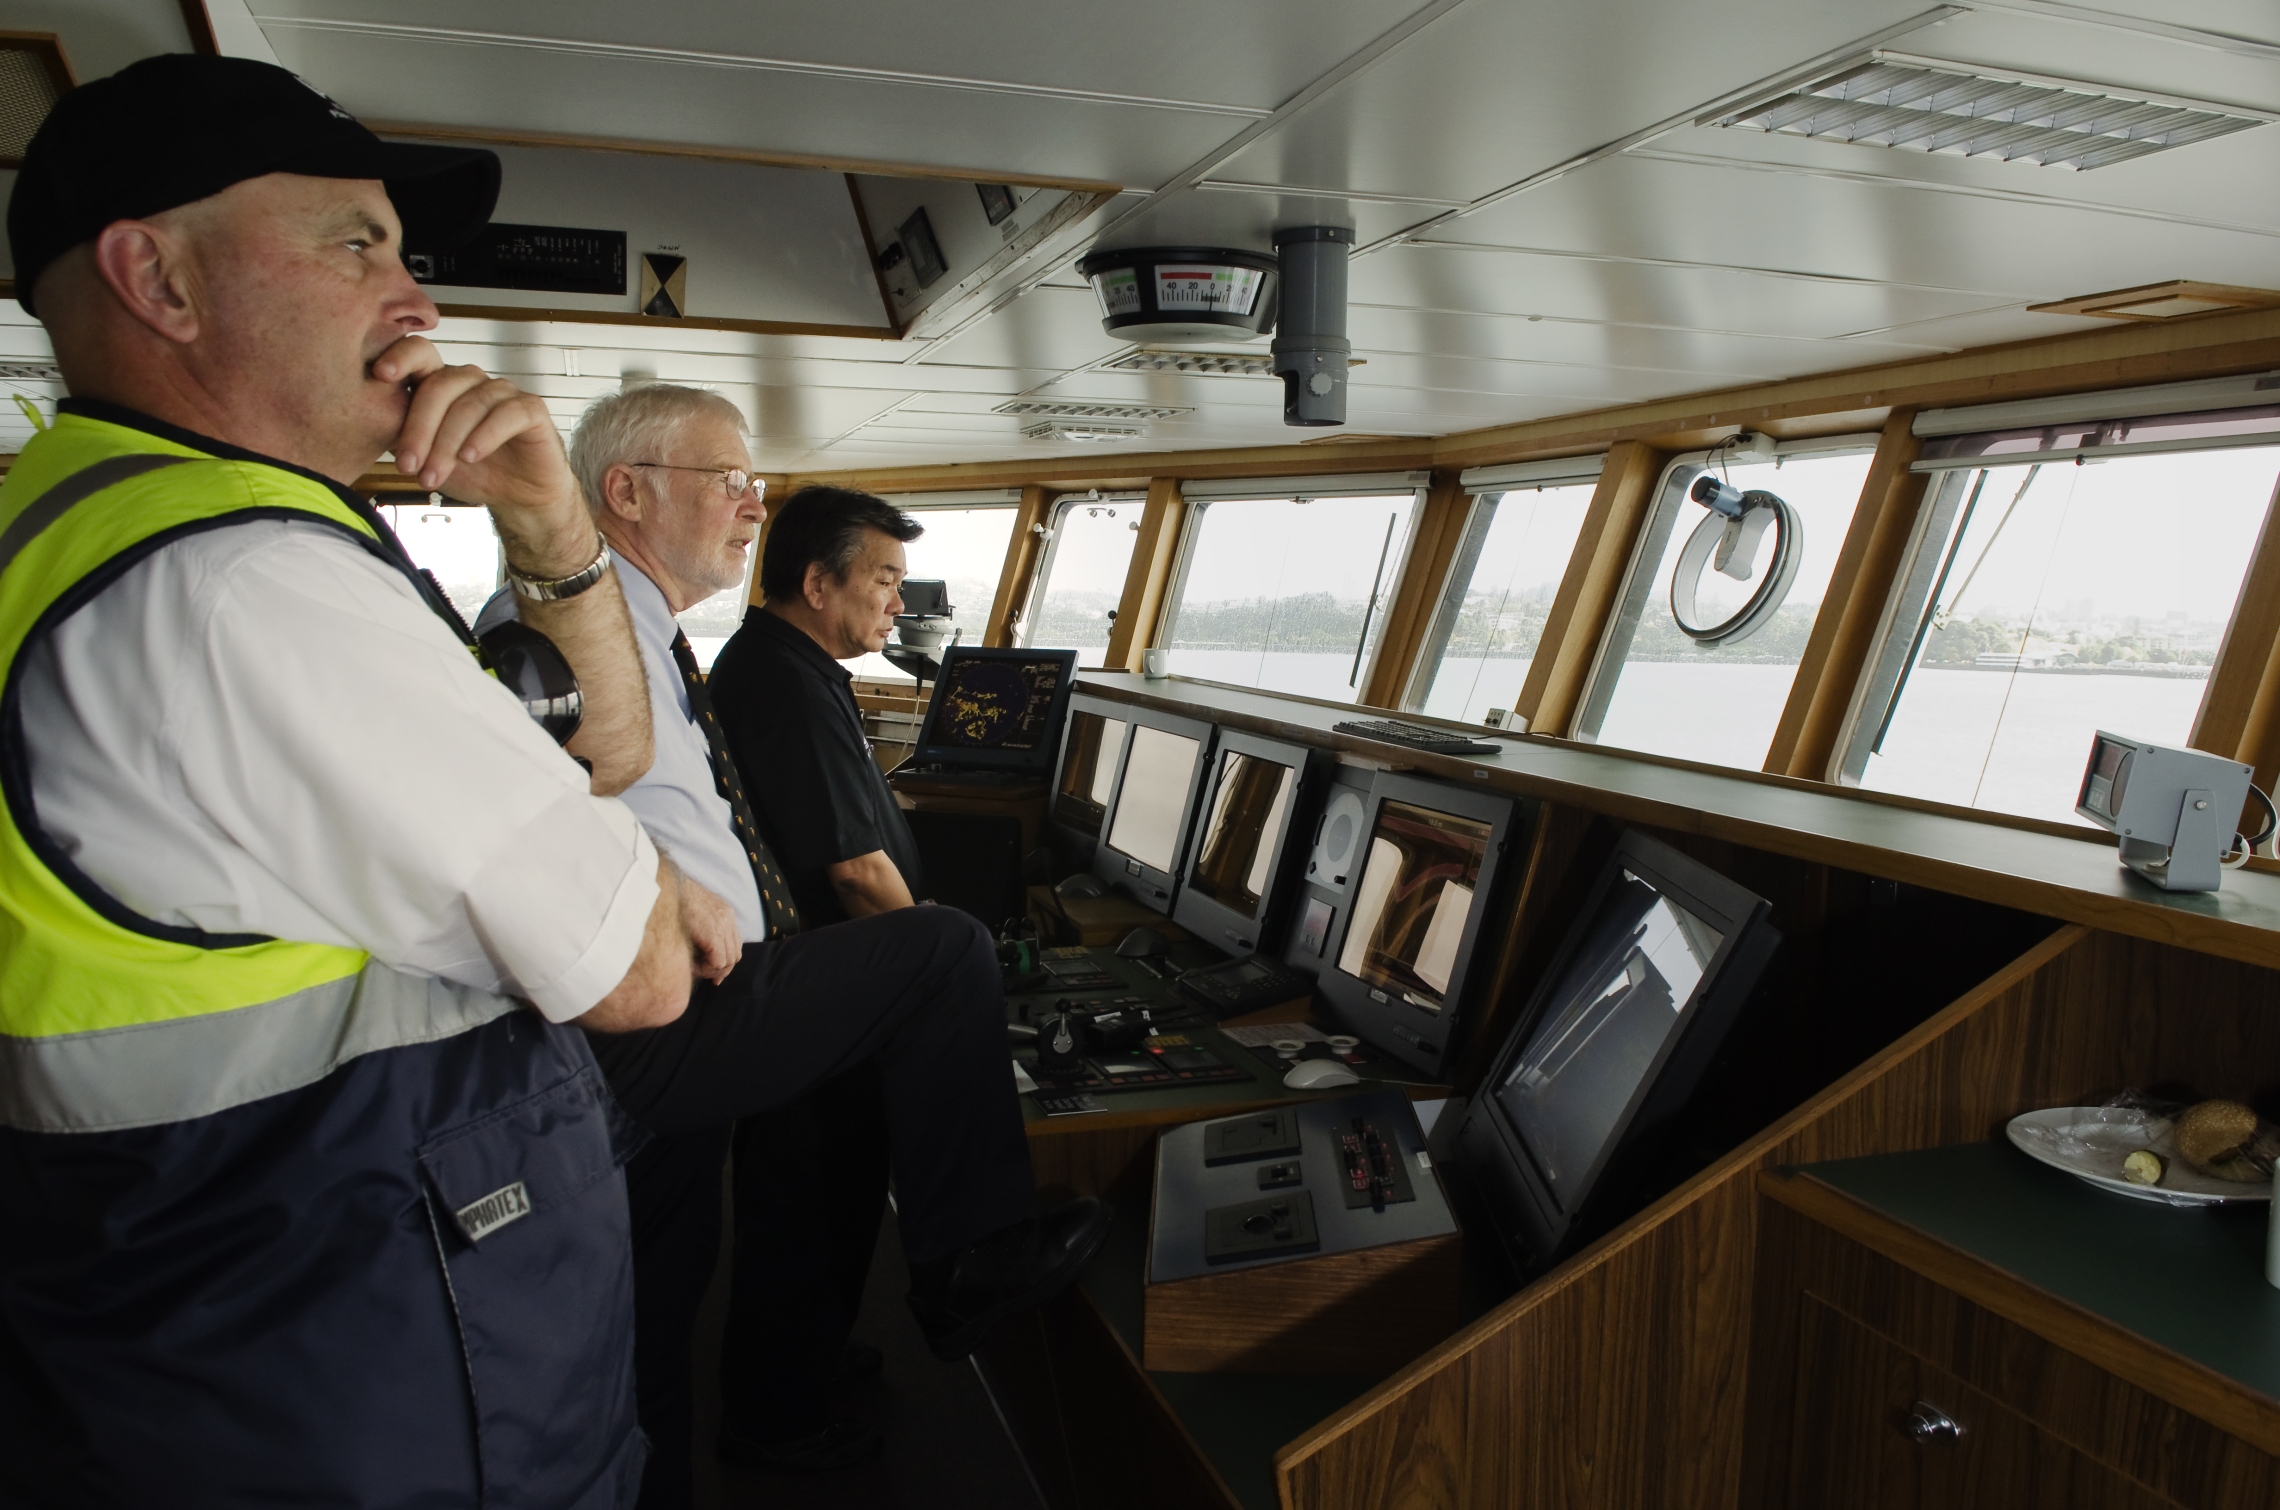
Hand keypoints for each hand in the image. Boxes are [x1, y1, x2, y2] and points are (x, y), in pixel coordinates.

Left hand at [372, 337, 591, 576]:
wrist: (518, 498)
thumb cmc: (472, 472)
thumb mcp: (423, 455)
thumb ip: (397, 433)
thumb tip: (361, 420)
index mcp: (442, 384)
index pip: (420, 354)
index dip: (400, 357)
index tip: (380, 375)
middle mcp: (472, 382)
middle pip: (440, 385)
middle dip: (420, 428)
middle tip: (407, 464)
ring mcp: (503, 393)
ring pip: (470, 403)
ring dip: (448, 442)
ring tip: (435, 476)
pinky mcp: (531, 409)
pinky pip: (507, 413)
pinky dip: (485, 435)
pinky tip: (471, 456)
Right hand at [678, 873, 741, 985]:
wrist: (666, 889)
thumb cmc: (671, 901)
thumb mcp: (693, 913)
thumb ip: (702, 929)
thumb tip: (701, 952)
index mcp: (725, 913)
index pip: (734, 944)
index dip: (726, 962)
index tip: (715, 974)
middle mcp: (728, 919)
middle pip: (735, 954)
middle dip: (722, 970)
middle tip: (711, 979)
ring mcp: (723, 926)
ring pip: (728, 961)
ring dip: (712, 970)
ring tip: (696, 969)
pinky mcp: (714, 935)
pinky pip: (718, 962)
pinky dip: (706, 969)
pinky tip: (693, 966)